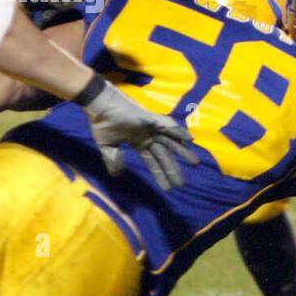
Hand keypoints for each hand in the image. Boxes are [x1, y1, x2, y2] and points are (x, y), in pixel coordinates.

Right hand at [80, 80, 199, 190]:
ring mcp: (152, 128)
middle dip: (173, 169)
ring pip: (171, 142)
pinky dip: (179, 132)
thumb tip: (117, 175)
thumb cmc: (103, 124)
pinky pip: (169, 126)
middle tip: (182, 184)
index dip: (160, 174)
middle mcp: (149, 137)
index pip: (153, 162)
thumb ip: (113, 161)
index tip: (168, 188)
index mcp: (139, 143)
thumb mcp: (107, 147)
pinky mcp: (152, 119)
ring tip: (195, 163)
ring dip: (183, 152)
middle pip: (165, 155)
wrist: (100, 107)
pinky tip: (190, 140)